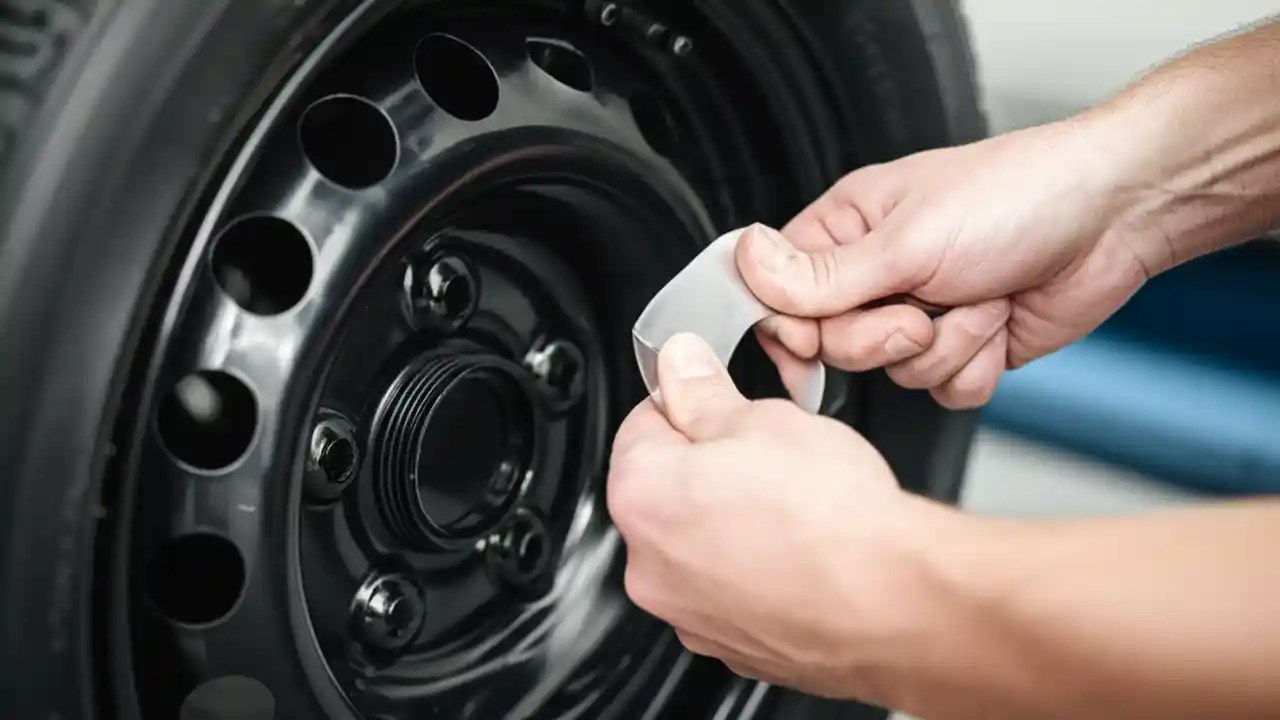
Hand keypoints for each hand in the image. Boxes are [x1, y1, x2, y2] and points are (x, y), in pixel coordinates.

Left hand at [606, 332, 950, 698]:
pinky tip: (797, 555)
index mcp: (641, 493)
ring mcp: (687, 615)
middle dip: (706, 470)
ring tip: (789, 509)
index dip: (689, 407)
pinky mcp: (729, 648)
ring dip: (727, 525)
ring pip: (696, 548)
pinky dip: (752, 574)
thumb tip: (680, 364)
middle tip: (766, 457)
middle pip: (665, 493)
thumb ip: (704, 392)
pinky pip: (728, 594)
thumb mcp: (764, 420)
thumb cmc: (832, 516)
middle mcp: (648, 565)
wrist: (893, 604)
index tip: (720, 405)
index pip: (641, 425)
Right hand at [736, 119, 1155, 408]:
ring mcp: (920, 316)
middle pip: (834, 346)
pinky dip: (974, 365)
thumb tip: (744, 263)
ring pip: (891, 374)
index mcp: (847, 231)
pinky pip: (942, 391)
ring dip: (943, 346)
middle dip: (884, 337)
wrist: (1114, 218)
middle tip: (921, 306)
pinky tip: (999, 322)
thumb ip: (822, 274)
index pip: (778, 294)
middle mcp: (877, 276)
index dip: (792, 327)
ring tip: (978, 298)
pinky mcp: (963, 349)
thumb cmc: (1017, 197)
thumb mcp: (906, 239)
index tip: (816, 335)